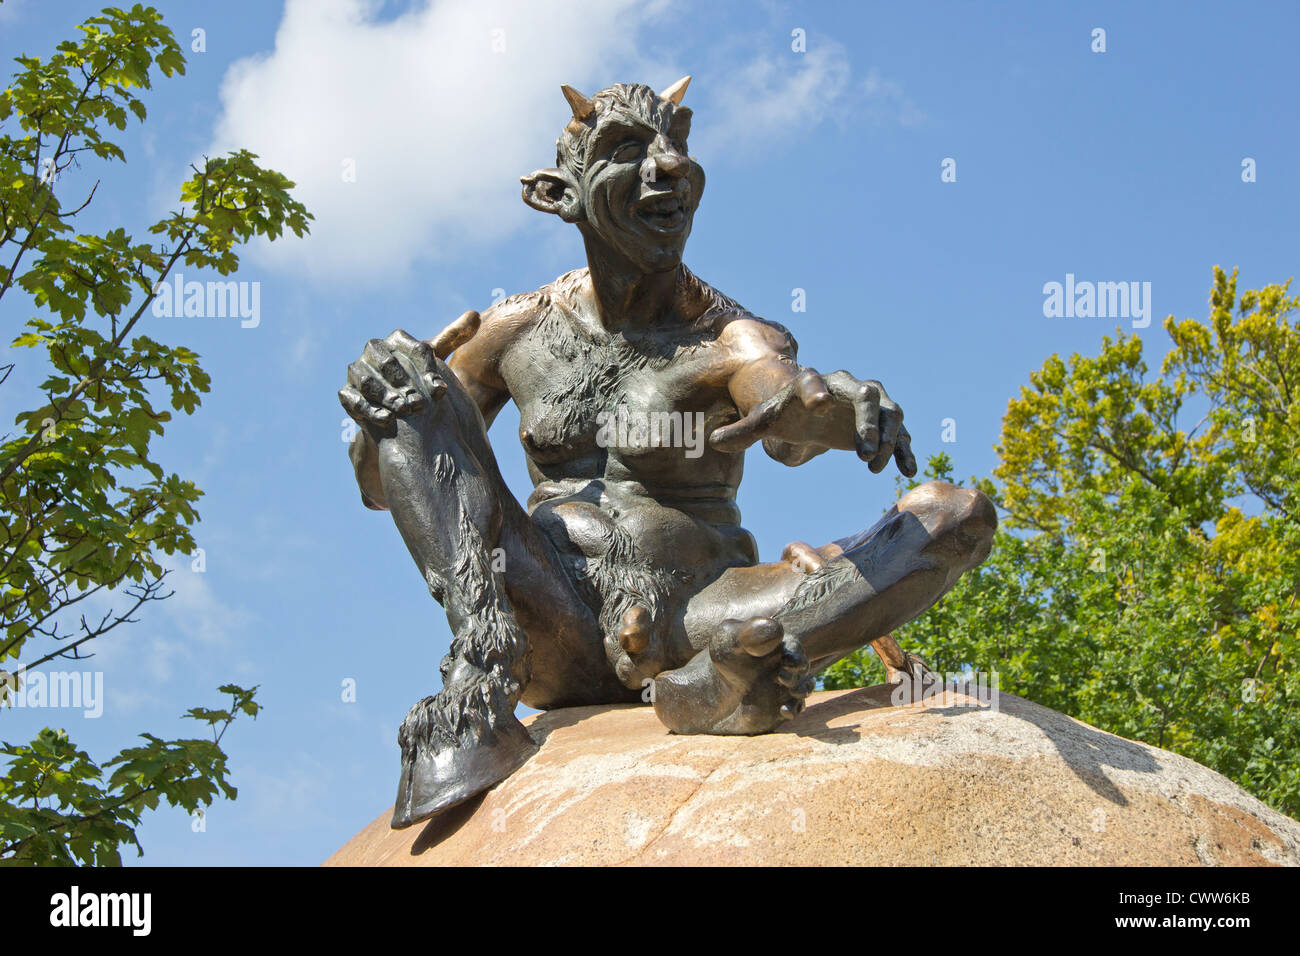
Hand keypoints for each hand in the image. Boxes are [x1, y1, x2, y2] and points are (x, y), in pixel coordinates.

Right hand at [338, 329, 445, 436]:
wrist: (395, 410)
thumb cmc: (417, 380)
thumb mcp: (434, 360)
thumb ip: (452, 337)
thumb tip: (475, 315)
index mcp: (395, 341)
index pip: (414, 349)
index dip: (428, 370)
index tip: (440, 391)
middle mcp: (373, 351)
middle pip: (387, 363)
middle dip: (405, 384)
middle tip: (420, 404)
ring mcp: (356, 371)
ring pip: (368, 381)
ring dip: (387, 397)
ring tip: (405, 411)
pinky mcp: (346, 393)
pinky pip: (353, 399)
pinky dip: (370, 410)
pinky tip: (388, 420)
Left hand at [709, 368, 916, 476]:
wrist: (813, 415)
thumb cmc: (788, 416)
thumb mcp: (765, 423)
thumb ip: (743, 430)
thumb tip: (712, 441)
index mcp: (813, 383)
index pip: (814, 380)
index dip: (815, 389)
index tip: (818, 405)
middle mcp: (847, 387)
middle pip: (866, 394)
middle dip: (867, 421)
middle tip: (863, 451)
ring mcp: (871, 403)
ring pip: (891, 412)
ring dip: (889, 438)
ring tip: (873, 467)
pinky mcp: (885, 422)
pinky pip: (902, 433)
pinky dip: (907, 450)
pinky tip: (907, 472)